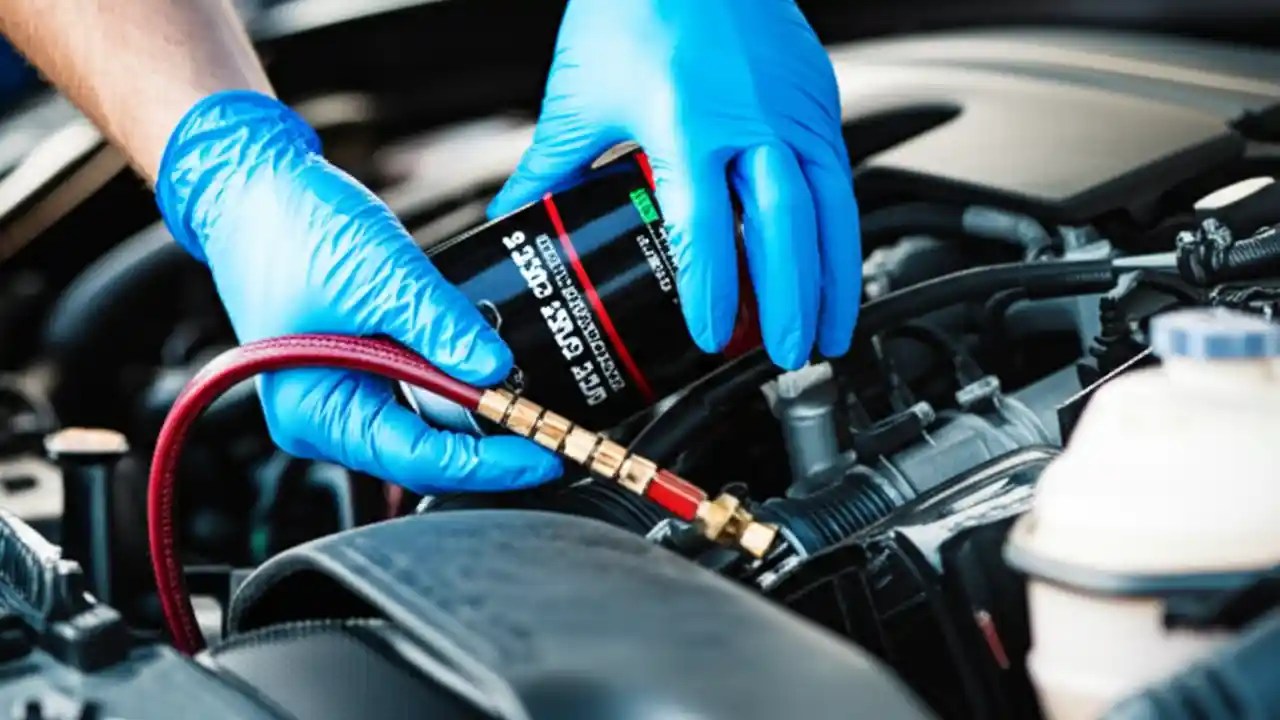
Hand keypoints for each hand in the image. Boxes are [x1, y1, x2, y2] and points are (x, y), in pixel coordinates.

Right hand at [155, 91, 561, 492]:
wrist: (252, 183)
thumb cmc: (291, 227)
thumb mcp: (382, 276)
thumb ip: (443, 328)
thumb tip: (498, 370)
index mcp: (315, 411)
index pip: (418, 459)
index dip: (488, 463)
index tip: (542, 453)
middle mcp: (324, 415)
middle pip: (424, 453)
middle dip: (488, 445)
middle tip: (551, 434)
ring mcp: (339, 392)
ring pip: (423, 425)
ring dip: (475, 416)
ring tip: (530, 406)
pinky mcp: (356, 368)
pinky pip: (415, 393)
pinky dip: (453, 385)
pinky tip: (490, 374)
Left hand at [490, 0, 860, 369]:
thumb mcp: (580, 93)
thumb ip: (549, 165)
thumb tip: (516, 214)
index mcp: (688, 123)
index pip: (703, 229)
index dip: (709, 291)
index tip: (709, 338)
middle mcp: (754, 120)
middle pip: (785, 230)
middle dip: (790, 302)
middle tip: (788, 356)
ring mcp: (796, 105)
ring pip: (831, 209)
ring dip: (835, 277)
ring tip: (831, 329)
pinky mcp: (817, 94)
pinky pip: (838, 174)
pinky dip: (839, 226)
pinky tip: (833, 261)